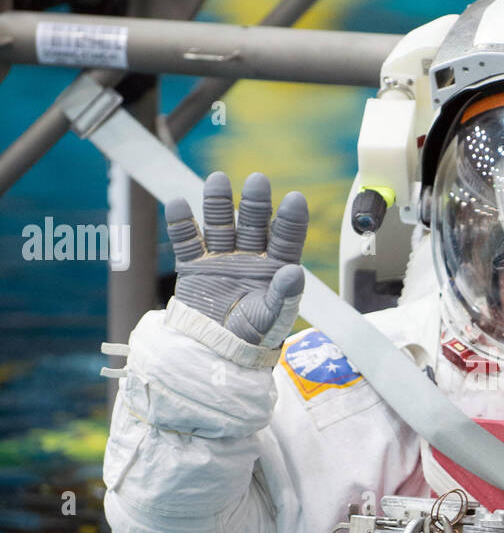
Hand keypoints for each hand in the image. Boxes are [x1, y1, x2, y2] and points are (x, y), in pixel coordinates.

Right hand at [166, 172, 308, 349]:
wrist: (215, 352)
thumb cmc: (252, 336)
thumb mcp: (272, 318)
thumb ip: (284, 296)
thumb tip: (295, 272)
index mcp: (275, 266)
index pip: (285, 238)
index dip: (290, 219)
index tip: (295, 199)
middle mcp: (249, 256)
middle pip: (252, 223)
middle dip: (254, 203)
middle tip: (257, 181)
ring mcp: (221, 257)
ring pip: (220, 224)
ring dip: (218, 202)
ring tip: (218, 180)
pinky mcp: (194, 265)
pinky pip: (187, 241)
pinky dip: (181, 224)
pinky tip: (179, 204)